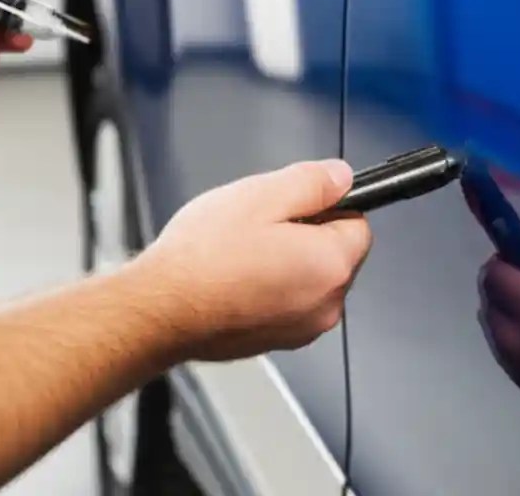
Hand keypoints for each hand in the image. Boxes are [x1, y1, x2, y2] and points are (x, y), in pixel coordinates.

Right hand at [140, 160, 372, 361]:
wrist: (161, 310)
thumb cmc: (203, 259)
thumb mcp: (261, 195)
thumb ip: (312, 182)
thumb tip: (341, 177)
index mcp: (331, 264)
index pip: (358, 223)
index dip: (326, 207)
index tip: (294, 204)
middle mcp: (326, 304)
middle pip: (335, 254)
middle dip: (306, 235)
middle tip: (259, 227)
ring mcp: (302, 329)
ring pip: (309, 280)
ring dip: (286, 264)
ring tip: (241, 254)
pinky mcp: (277, 341)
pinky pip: (287, 304)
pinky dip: (269, 290)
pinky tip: (234, 278)